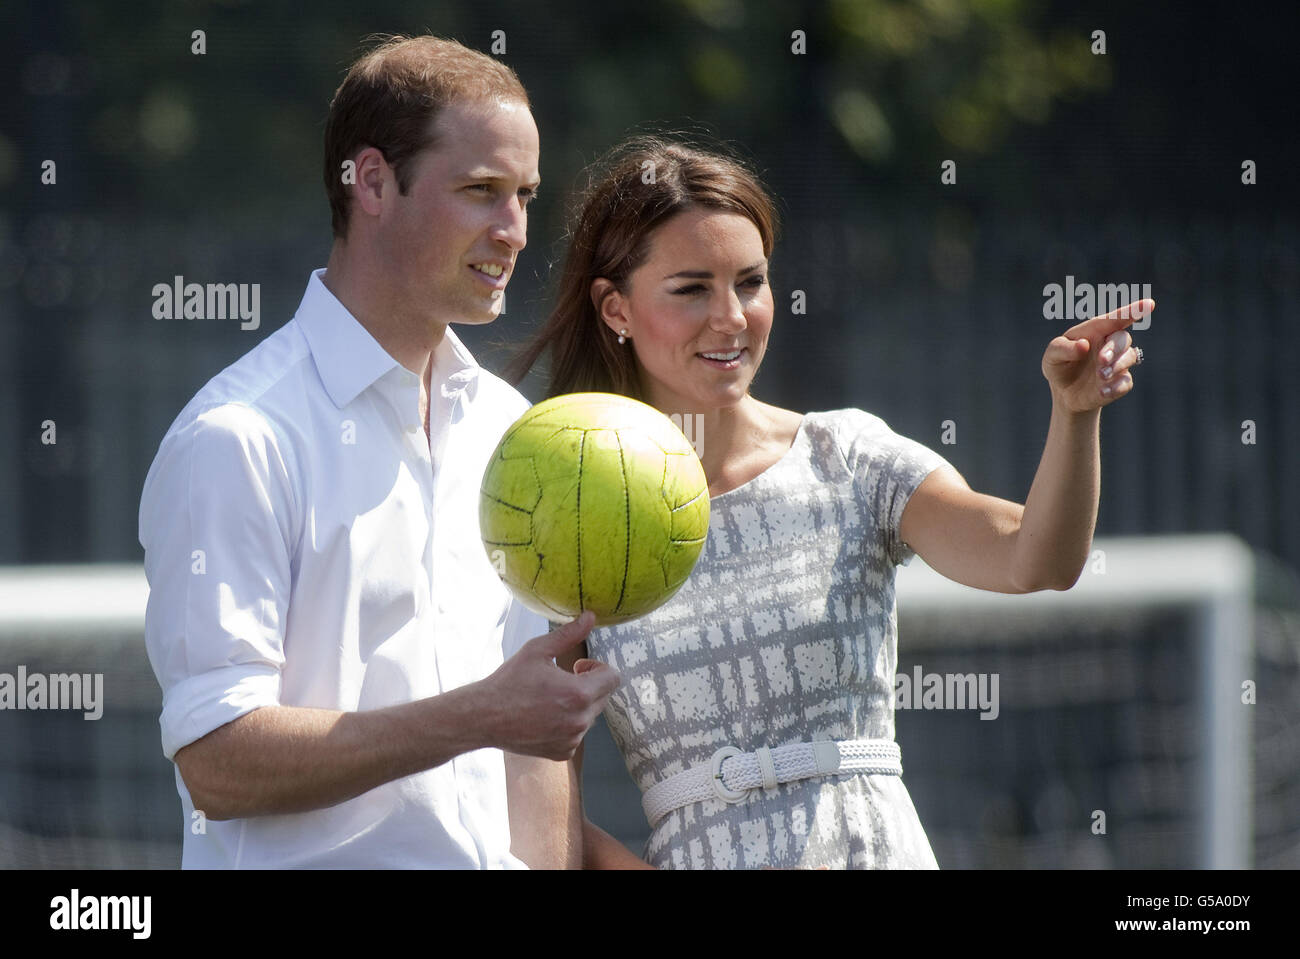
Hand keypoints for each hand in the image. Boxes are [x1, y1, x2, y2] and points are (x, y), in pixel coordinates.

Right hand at [478, 612, 620, 760]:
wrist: (483, 716)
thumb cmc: (509, 681)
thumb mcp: (537, 650)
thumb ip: (569, 634)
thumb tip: (590, 617)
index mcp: (579, 693)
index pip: (613, 678)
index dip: (599, 667)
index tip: (579, 666)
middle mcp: (580, 720)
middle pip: (604, 696)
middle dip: (589, 685)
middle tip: (561, 679)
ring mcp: (572, 739)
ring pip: (590, 715)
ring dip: (578, 705)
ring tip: (549, 698)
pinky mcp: (563, 752)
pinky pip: (577, 733)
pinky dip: (567, 723)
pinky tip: (544, 716)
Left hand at [1041, 298, 1152, 412]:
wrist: (1064, 392)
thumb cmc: (1060, 365)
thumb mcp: (1052, 354)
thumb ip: (1062, 348)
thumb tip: (1083, 345)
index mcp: (1096, 330)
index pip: (1115, 319)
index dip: (1132, 311)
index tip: (1149, 304)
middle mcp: (1110, 344)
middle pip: (1123, 338)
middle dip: (1114, 348)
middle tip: (1102, 360)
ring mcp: (1118, 363)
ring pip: (1130, 357)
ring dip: (1116, 366)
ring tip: (1100, 376)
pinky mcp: (1120, 383)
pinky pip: (1125, 383)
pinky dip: (1115, 387)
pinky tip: (1102, 391)